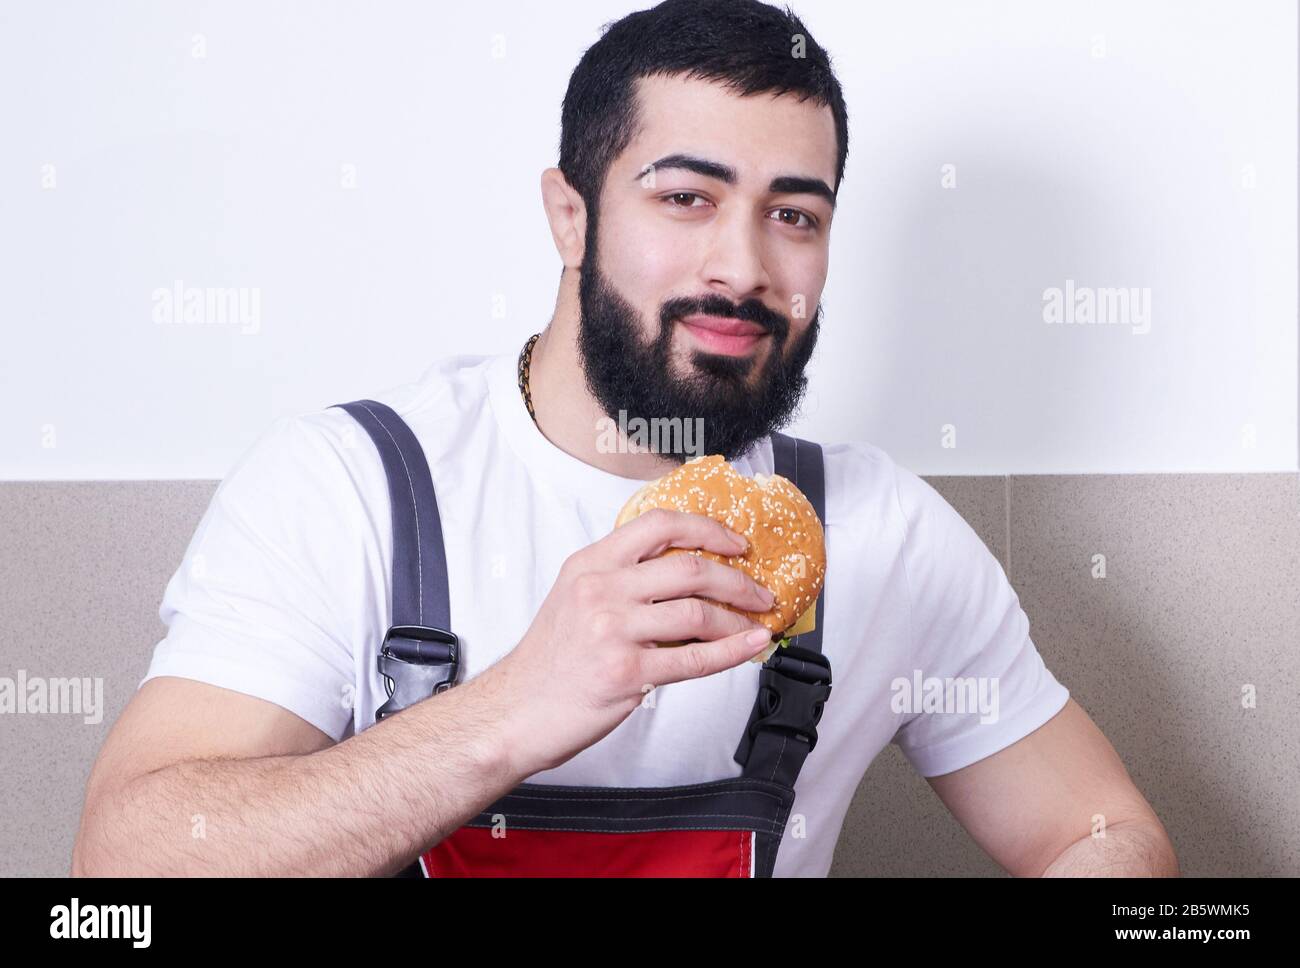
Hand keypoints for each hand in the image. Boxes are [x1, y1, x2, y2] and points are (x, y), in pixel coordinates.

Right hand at [481, 508, 775, 774]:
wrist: (516, 711)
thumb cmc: (550, 661)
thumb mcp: (575, 598)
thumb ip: (621, 579)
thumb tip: (688, 575)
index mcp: (591, 564)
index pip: (659, 525)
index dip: (707, 529)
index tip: (735, 543)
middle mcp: (601, 589)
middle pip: (690, 567)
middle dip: (737, 579)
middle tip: (758, 591)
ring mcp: (613, 630)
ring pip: (698, 612)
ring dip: (737, 618)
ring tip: (755, 623)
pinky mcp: (627, 672)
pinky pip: (695, 658)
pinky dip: (732, 651)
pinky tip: (751, 645)